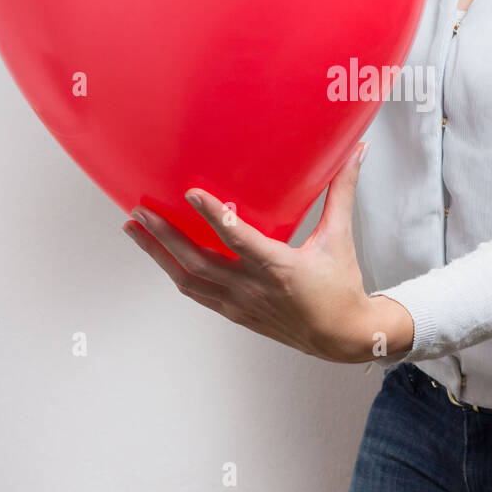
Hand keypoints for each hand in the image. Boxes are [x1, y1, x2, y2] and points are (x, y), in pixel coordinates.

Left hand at [121, 142, 414, 365]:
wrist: (342, 336)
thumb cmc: (341, 286)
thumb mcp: (340, 238)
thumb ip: (342, 194)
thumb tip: (357, 154)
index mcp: (281, 267)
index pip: (239, 238)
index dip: (213, 215)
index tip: (190, 193)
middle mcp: (254, 288)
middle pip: (198, 261)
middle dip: (164, 235)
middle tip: (139, 211)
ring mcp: (240, 303)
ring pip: (188, 279)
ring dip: (159, 255)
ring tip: (134, 230)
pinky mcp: (235, 313)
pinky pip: (197, 292)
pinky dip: (175, 272)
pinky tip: (161, 256)